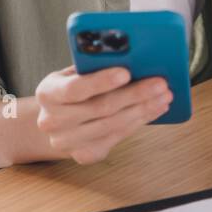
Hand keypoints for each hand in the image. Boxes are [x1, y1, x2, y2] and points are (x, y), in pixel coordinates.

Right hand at [34, 66, 171, 163]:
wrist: (55, 121)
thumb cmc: (72, 88)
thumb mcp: (73, 73)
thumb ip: (94, 66)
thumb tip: (132, 57)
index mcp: (47, 93)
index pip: (75, 88)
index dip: (101, 81)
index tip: (127, 72)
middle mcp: (52, 121)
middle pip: (101, 108)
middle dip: (135, 94)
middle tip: (161, 83)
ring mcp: (67, 142)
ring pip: (113, 125)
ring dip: (143, 110)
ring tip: (164, 97)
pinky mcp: (84, 155)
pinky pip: (117, 137)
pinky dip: (139, 122)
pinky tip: (154, 109)